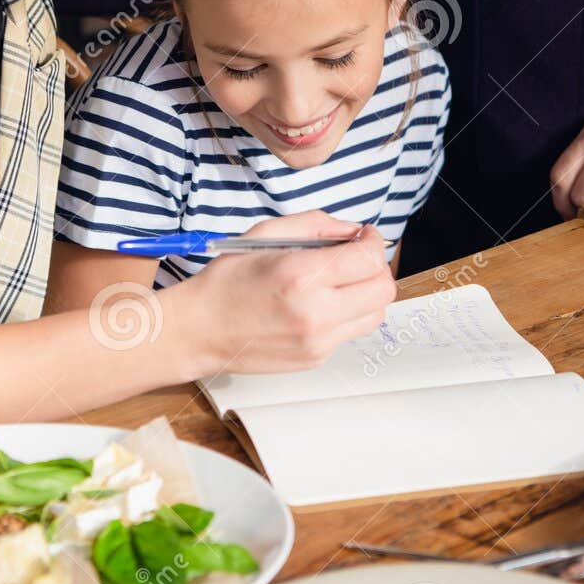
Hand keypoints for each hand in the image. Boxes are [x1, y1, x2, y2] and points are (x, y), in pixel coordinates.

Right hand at [168, 211, 395, 375]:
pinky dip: (346, 314)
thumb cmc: (227, 281)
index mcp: (301, 275)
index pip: (369, 259)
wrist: (200, 330)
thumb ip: (317, 225)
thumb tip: (354, 232)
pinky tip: (320, 304)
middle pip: (382, 289)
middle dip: (376, 267)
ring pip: (375, 314)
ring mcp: (318, 341)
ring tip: (341, 283)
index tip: (364, 237)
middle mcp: (315, 312)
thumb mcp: (266, 234)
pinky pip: (351, 332)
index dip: (373, 242)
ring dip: (367, 293)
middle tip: (357, 258)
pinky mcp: (316, 358)